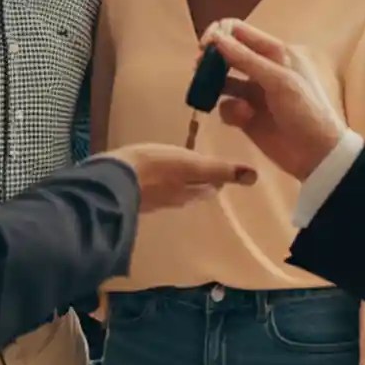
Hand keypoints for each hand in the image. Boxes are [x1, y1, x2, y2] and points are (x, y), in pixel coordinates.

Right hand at [94, 143, 256, 212]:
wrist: (112, 180)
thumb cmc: (154, 167)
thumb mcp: (191, 164)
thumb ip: (219, 170)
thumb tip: (253, 176)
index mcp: (188, 192)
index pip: (210, 187)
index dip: (217, 177)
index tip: (219, 168)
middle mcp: (173, 200)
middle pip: (193, 192)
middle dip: (199, 181)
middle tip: (201, 166)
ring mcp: (152, 199)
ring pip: (173, 191)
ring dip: (178, 181)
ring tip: (178, 167)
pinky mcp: (133, 194)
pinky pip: (152, 188)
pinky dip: (158, 180)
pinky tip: (152, 171)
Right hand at [200, 19, 344, 180]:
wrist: (318, 155)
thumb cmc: (306, 111)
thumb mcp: (279, 81)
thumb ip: (246, 59)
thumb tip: (216, 38)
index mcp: (275, 52)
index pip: (239, 31)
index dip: (219, 34)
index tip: (204, 47)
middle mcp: (261, 68)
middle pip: (225, 54)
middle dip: (211, 61)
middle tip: (199, 70)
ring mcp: (252, 92)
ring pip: (221, 80)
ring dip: (214, 85)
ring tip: (210, 94)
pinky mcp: (245, 116)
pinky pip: (225, 106)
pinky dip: (229, 111)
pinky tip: (243, 119)